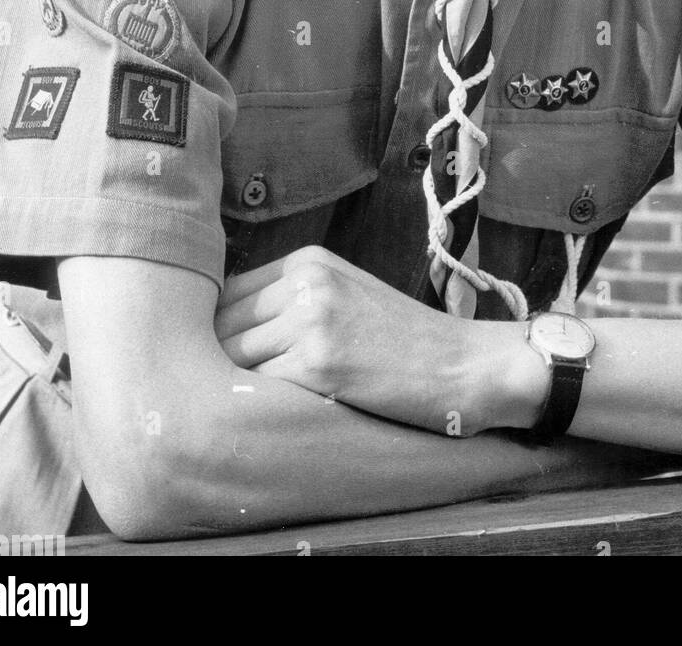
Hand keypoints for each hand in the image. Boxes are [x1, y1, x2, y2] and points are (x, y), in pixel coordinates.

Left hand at [214, 246, 531, 434]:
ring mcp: (310, 321)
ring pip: (231, 357)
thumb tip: (222, 333)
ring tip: (245, 410)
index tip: (221, 360)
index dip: (217, 331)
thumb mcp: (346, 295)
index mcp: (308, 261)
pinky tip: (271, 420)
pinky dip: (257, 407)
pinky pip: (258, 388)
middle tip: (225, 393)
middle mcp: (305, 283)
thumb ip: (290, 301)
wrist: (464, 364)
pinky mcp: (317, 365)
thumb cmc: (405, 340)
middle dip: (217, 360)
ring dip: (233, 386)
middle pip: (221, 324)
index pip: (227, 292)